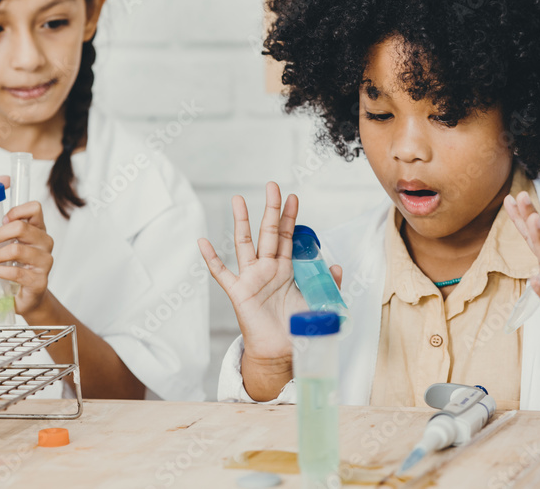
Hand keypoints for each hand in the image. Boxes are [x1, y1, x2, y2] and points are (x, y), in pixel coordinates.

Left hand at [0, 200, 54, 315]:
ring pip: (17, 250)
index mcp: (37, 229)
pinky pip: (18, 272)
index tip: (1, 219)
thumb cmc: (14, 266)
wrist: (25, 296)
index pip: (35, 209)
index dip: (18, 210)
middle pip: (22, 228)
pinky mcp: (39, 280)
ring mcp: (44, 261)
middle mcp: (44, 242)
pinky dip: (1, 271)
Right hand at [198, 182, 341, 398]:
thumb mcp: (319, 303)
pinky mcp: (239, 293)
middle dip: (271, 209)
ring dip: (241, 221)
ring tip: (237, 199)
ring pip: (245, 244)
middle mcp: (268, 269)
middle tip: (272, 185)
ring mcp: (251, 278)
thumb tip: (337, 265)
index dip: (290, 217)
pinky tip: (202, 242)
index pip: (288, 237)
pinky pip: (222, 273)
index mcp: (286, 270)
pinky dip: (211, 258)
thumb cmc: (298, 329)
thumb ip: (329, 284)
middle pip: (268, 232)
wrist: (282, 354)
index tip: (293, 196)